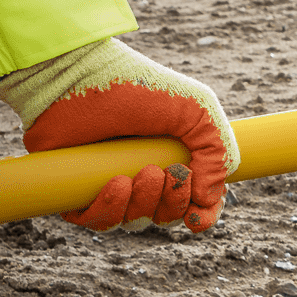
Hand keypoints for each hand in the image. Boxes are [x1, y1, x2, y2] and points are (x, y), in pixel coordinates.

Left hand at [0, 39, 239, 232]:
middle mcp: (144, 173)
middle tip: (164, 171)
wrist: (80, 76)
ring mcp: (110, 181)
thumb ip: (219, 154)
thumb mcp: (199, 111)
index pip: (196, 200)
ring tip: (141, 173)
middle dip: (171, 202)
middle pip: (166, 215)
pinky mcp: (77, 187)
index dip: (203, 214)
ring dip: (143, 205)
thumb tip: (209, 198)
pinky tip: (116, 184)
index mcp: (177, 157)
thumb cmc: (141, 87)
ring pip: (133, 220)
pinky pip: (96, 221)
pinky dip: (109, 211)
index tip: (198, 218)